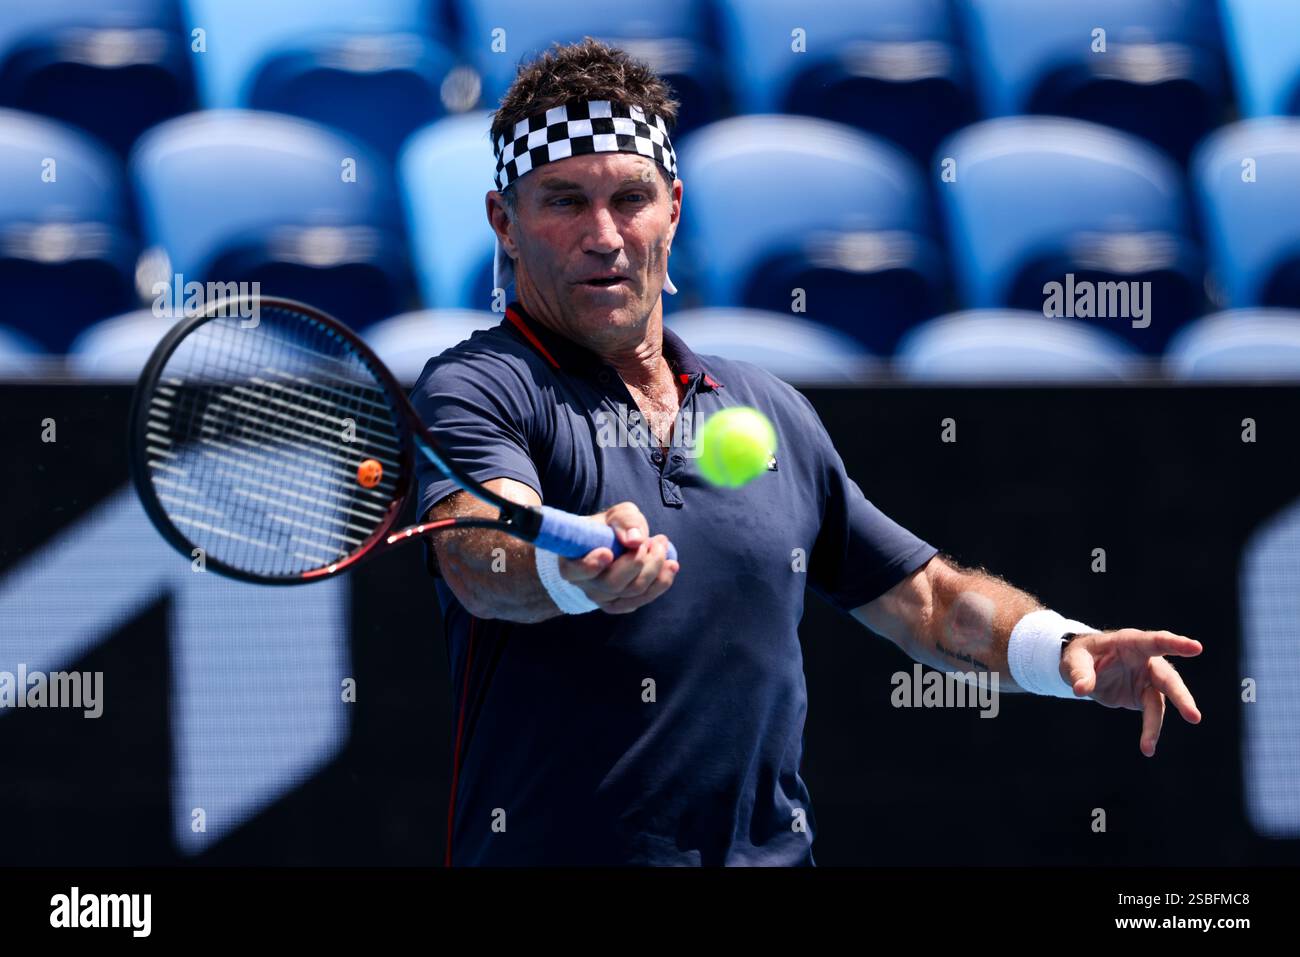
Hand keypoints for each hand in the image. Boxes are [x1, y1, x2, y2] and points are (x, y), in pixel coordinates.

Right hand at [558, 502, 679, 613]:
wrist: (611, 544)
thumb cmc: (608, 528)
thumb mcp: (616, 515)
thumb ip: (625, 521)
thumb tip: (635, 540)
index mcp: (572, 560)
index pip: (574, 570)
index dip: (589, 565)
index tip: (607, 553)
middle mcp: (584, 584)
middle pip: (613, 583)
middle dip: (641, 561)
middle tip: (655, 540)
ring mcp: (601, 598)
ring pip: (632, 592)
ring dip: (655, 568)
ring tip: (662, 546)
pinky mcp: (619, 604)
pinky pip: (641, 600)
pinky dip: (660, 584)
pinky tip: (670, 566)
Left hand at [1060, 629, 1202, 756]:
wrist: (1080, 669)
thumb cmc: (1080, 655)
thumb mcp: (1073, 660)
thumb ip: (1080, 672)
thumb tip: (1081, 689)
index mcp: (1131, 643)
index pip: (1156, 641)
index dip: (1176, 643)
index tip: (1196, 648)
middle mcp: (1146, 661)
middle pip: (1168, 679)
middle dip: (1180, 697)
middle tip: (1194, 716)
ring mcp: (1148, 680)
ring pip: (1160, 703)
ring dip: (1155, 726)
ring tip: (1148, 748)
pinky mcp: (1144, 697)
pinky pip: (1151, 715)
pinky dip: (1149, 731)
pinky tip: (1147, 748)